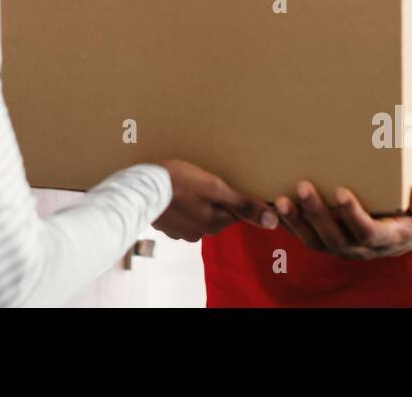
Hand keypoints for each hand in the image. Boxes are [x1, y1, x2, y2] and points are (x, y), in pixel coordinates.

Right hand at [152, 160, 278, 241]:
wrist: (138, 189)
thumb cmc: (179, 183)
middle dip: (216, 199)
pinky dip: (181, 205)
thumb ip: (244, 205)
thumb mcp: (215, 188)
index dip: (237, 197)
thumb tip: (273, 221)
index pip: (237, 212)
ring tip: (189, 182)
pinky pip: (181, 215)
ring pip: (198, 214)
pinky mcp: (166, 226)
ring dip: (197, 202)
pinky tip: (175, 191)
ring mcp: (180, 232)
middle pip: (218, 213)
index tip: (229, 182)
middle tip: (207, 178)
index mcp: (216, 223)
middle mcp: (200, 233)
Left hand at [273, 181, 411, 259]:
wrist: (407, 228)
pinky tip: (272, 205)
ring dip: (296, 221)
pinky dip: (288, 223)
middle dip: (317, 214)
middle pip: (334, 237)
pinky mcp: (326, 240)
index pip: (367, 232)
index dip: (353, 215)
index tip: (341, 191)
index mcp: (386, 238)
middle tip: (303, 186)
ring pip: (314, 241)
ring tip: (281, 199)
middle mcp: (360, 248)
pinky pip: (304, 235)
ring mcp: (341, 247)